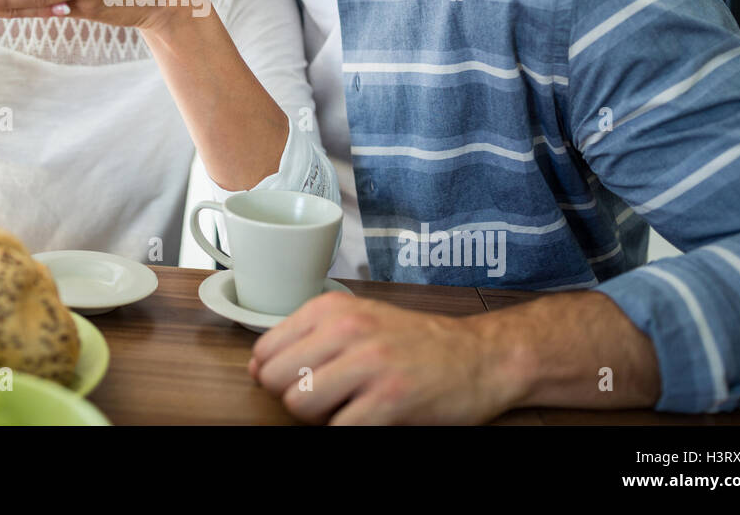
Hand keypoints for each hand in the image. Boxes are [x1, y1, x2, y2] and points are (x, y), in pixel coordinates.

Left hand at [248, 292, 526, 424]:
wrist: (480, 357)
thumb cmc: (416, 342)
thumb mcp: (358, 320)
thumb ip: (309, 337)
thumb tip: (259, 368)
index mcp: (331, 309)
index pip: (265, 351)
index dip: (275, 376)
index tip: (298, 381)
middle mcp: (347, 329)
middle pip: (276, 380)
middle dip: (294, 397)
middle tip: (326, 398)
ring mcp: (369, 365)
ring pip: (300, 405)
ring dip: (319, 417)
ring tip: (348, 408)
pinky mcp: (390, 400)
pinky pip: (339, 429)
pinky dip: (348, 430)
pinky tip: (369, 417)